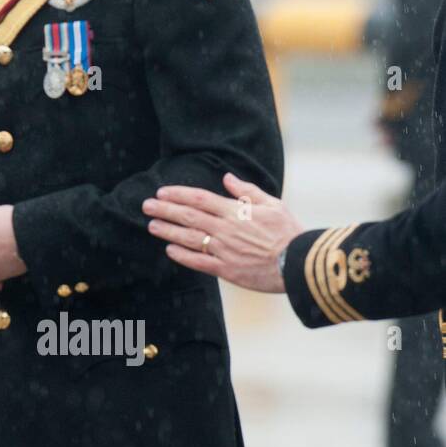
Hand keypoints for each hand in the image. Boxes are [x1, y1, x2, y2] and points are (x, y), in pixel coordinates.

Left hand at [141, 172, 304, 293]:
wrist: (301, 264)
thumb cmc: (289, 232)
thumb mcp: (272, 204)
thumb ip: (247, 191)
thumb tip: (227, 177)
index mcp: (236, 212)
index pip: (200, 199)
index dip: (178, 194)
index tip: (162, 192)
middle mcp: (226, 229)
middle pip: (189, 216)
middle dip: (165, 210)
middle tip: (146, 206)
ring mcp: (224, 250)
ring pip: (189, 238)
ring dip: (168, 231)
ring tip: (152, 225)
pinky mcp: (227, 269)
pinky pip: (199, 262)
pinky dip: (182, 255)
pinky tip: (169, 249)